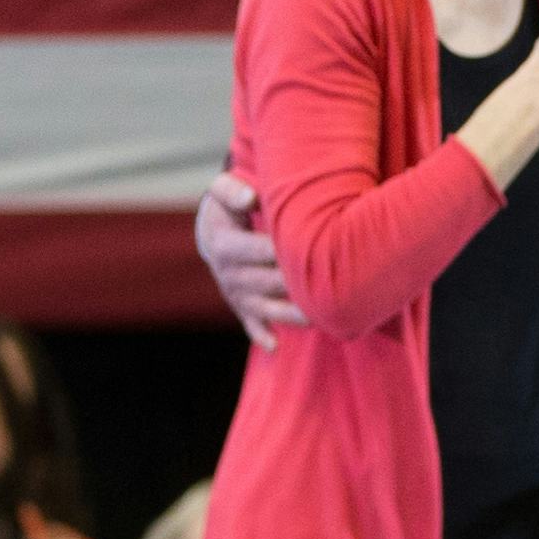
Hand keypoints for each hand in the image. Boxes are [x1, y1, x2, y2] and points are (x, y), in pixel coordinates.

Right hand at [196, 173, 307, 352]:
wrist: (214, 231)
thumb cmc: (229, 206)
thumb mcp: (223, 192)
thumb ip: (232, 191)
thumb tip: (250, 197)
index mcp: (224, 245)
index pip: (255, 249)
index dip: (279, 250)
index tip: (309, 248)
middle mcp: (228, 273)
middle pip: (264, 282)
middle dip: (292, 285)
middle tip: (325, 287)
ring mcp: (236, 293)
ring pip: (264, 307)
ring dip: (288, 314)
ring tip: (316, 318)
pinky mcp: (242, 307)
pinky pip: (251, 324)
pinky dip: (261, 335)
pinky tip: (274, 347)